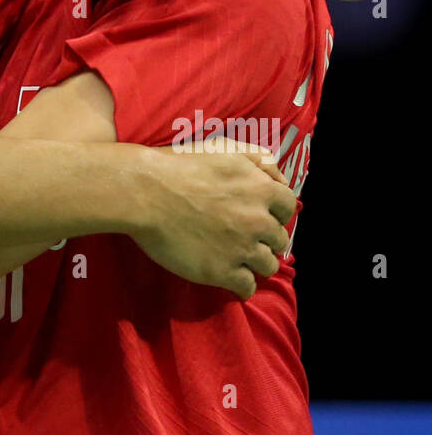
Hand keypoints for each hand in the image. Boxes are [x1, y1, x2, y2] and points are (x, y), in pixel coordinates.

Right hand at [132, 141, 295, 299]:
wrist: (145, 191)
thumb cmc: (179, 164)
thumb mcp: (223, 147)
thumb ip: (257, 158)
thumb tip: (278, 176)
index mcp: (260, 189)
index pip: (288, 206)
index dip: (275, 211)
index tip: (261, 215)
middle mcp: (258, 220)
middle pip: (279, 239)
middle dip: (265, 238)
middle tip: (244, 236)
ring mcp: (242, 248)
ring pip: (267, 265)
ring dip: (255, 262)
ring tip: (236, 258)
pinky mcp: (222, 271)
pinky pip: (247, 287)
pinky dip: (241, 284)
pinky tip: (228, 277)